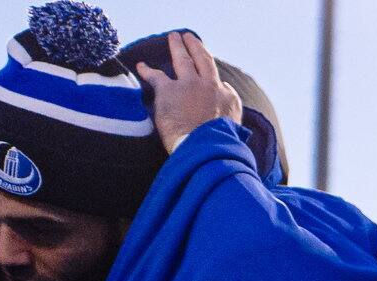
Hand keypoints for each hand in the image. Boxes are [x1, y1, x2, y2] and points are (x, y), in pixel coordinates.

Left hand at [138, 32, 242, 153]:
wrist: (206, 146)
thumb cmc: (220, 144)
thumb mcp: (235, 128)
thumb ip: (231, 114)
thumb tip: (227, 102)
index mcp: (228, 99)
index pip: (223, 85)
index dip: (215, 79)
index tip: (210, 75)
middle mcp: (210, 86)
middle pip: (203, 60)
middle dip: (196, 47)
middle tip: (190, 37)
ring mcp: (189, 85)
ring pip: (183, 59)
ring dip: (178, 46)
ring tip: (174, 37)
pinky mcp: (169, 90)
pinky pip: (156, 75)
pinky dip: (147, 70)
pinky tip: (141, 66)